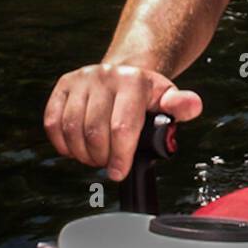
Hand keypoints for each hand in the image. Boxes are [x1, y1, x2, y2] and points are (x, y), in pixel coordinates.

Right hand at [44, 63, 202, 181]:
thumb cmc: (145, 95)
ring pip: (72, 129)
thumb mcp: (167, 99)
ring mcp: (82, 79)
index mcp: (134, 80)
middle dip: (102, 157)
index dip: (120, 156)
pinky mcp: (63, 86)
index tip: (120, 172)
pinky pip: (53, 123)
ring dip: (82, 153)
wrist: (123, 75)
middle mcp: (105, 75)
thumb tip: (194, 106)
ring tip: (96, 156)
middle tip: (109, 163)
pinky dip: (63, 143)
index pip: (122, 127)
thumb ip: (181, 106)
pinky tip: (77, 146)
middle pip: (94, 132)